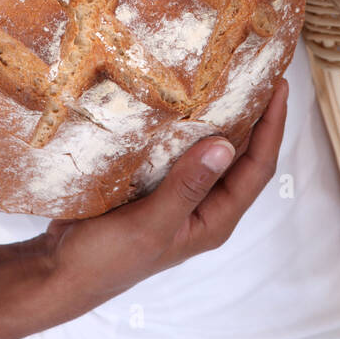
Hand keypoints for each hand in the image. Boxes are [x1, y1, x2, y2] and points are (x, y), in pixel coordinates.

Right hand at [34, 77, 288, 317]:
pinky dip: (184, 121)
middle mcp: (203, 205)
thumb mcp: (150, 226)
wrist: (60, 270)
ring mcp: (178, 193)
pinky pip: (178, 146)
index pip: (257, 168)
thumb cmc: (107, 260)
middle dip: (254, 114)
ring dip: (220, 113)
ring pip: (210, 147)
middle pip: (241, 154)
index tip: (279, 86)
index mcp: (214, 220)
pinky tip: (179, 94)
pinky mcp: (152, 182)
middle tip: (257, 68)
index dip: (272, 128)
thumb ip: (186, 187)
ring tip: (225, 72)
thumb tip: (225, 146)